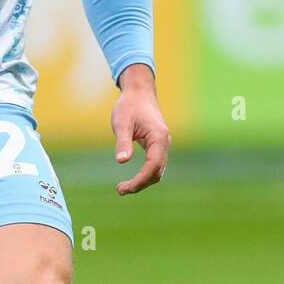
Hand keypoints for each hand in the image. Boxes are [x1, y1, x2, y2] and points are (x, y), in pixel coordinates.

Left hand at [110, 64, 170, 195]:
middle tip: (120, 190)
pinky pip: (155, 165)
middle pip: (157, 172)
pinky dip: (145, 175)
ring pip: (157, 170)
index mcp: (158, 137)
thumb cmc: (129, 105)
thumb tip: (121, 162)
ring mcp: (162, 145)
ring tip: (123, 188)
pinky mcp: (157, 145)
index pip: (153, 166)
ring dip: (143, 181)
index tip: (123, 188)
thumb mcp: (122, 122)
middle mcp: (164, 143)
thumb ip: (123, 142)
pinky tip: (132, 180)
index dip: (139, 180)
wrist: (139, 92)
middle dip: (140, 184)